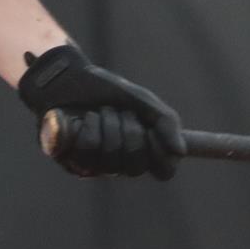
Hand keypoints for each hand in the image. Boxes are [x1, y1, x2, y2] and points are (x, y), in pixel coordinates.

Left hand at [16, 43, 183, 179]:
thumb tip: (181, 152)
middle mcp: (118, 166)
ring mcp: (92, 167)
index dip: (162, 153)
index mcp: (140, 153)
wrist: (68, 77)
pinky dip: (88, 124)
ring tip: (97, 112)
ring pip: (109, 157)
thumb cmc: (106, 91)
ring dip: (107, 123)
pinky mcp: (68, 160)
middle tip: (119, 111)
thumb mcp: (141, 100)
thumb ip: (165, 121)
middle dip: (129, 129)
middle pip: (135, 166)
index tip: (154, 130)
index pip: (164, 171)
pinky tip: (79, 119)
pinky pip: (87, 148)